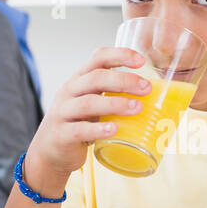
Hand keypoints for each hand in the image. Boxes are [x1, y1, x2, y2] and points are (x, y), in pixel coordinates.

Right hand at [21, 46, 149, 195]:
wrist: (50, 152)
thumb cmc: (79, 124)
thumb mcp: (92, 104)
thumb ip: (113, 96)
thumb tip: (156, 96)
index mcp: (80, 80)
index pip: (98, 58)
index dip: (119, 55)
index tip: (141, 60)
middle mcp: (69, 92)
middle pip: (96, 78)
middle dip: (124, 80)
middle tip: (146, 88)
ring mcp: (63, 113)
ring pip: (89, 103)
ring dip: (115, 103)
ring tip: (137, 108)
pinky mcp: (62, 135)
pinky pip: (80, 130)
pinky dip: (98, 129)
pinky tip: (115, 130)